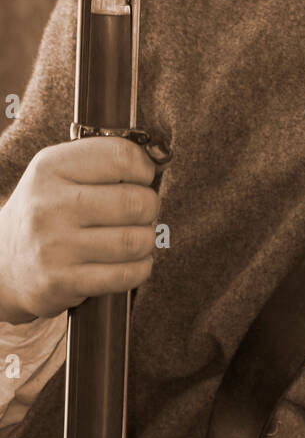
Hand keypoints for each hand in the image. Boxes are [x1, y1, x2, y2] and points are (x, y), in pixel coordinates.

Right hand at [0, 138, 158, 323]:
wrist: (1, 264)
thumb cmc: (45, 212)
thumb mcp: (59, 173)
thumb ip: (102, 162)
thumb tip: (156, 162)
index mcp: (51, 167)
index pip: (121, 156)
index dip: (144, 168)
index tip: (141, 179)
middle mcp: (49, 205)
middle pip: (136, 201)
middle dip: (150, 208)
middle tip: (141, 213)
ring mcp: (54, 245)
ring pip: (135, 241)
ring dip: (146, 241)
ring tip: (135, 238)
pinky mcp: (61, 281)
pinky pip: (125, 274)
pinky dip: (140, 269)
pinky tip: (131, 262)